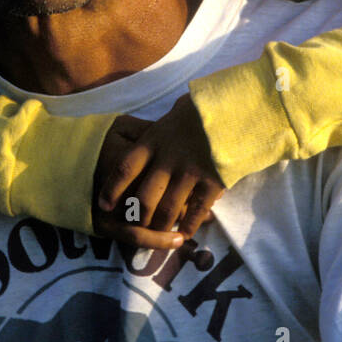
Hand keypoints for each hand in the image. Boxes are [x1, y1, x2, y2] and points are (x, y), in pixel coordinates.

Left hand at [97, 94, 223, 239]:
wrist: (238, 106)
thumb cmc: (205, 107)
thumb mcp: (175, 112)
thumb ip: (160, 130)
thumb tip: (149, 131)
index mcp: (155, 140)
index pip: (125, 168)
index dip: (112, 189)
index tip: (103, 204)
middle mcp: (168, 159)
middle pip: (143, 198)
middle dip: (138, 217)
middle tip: (136, 227)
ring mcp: (190, 172)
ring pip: (167, 210)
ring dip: (161, 227)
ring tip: (159, 235)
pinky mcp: (212, 181)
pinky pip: (196, 210)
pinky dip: (189, 225)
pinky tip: (185, 234)